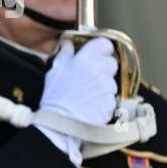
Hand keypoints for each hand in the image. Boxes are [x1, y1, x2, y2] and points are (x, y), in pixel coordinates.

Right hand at [36, 38, 117, 165]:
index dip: (100, 48)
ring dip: (102, 85)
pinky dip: (103, 99)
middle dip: (102, 67)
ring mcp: (109, 87)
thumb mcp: (54, 72)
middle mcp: (101, 71)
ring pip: (111, 81)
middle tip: (88, 76)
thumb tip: (67, 43)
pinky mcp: (112, 102)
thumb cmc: (55, 97)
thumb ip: (64, 54)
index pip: (105, 44)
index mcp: (86, 59)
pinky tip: (89, 105)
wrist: (62, 125)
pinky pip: (110, 97)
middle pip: (111, 62)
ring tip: (86, 94)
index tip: (94, 53)